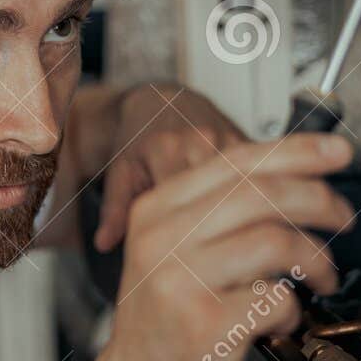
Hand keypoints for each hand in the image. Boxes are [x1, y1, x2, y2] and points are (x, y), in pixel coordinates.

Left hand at [92, 85, 244, 252]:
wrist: (160, 101)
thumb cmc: (139, 138)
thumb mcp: (121, 170)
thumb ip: (114, 209)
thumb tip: (104, 244)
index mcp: (166, 148)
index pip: (182, 202)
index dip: (185, 234)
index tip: (182, 259)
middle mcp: (201, 139)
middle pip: (217, 198)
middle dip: (215, 228)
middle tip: (211, 256)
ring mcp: (228, 137)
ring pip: (242, 187)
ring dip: (238, 214)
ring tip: (232, 241)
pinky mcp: (247, 140)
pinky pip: (256, 175)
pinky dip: (252, 197)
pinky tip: (249, 218)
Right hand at [93, 133, 356, 360]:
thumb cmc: (165, 328)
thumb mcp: (173, 256)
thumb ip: (219, 215)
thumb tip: (294, 177)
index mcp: (155, 211)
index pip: (235, 160)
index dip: (297, 150)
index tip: (338, 151)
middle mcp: (162, 238)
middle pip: (261, 192)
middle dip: (320, 199)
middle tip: (344, 218)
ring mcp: (181, 282)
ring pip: (275, 240)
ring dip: (316, 259)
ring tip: (321, 278)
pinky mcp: (205, 326)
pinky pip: (276, 298)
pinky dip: (294, 310)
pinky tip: (282, 320)